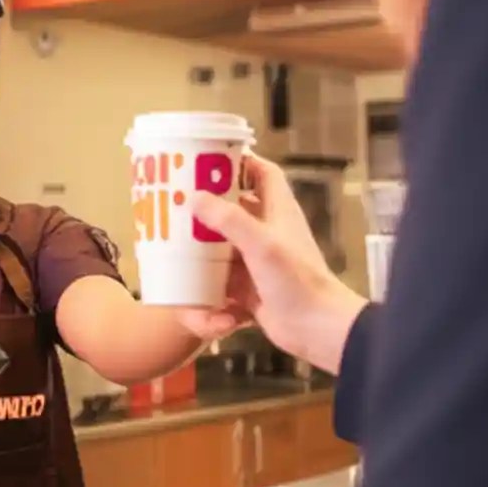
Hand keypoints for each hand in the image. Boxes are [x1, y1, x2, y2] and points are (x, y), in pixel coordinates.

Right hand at [178, 154, 367, 372]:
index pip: (263, 174)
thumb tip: (194, 197)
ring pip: (222, 243)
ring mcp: (256, 260)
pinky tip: (186, 280)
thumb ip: (229, 220)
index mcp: (278, 212)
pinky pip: (219, 276)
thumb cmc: (297, 281)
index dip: (240, 161)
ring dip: (201, 242)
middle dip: (207, 203)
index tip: (209, 157)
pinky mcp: (247, 286)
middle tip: (176, 198)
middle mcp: (267, 232)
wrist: (316, 329)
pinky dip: (205, 278)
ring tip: (171, 237)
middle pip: (234, 207)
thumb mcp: (263, 245)